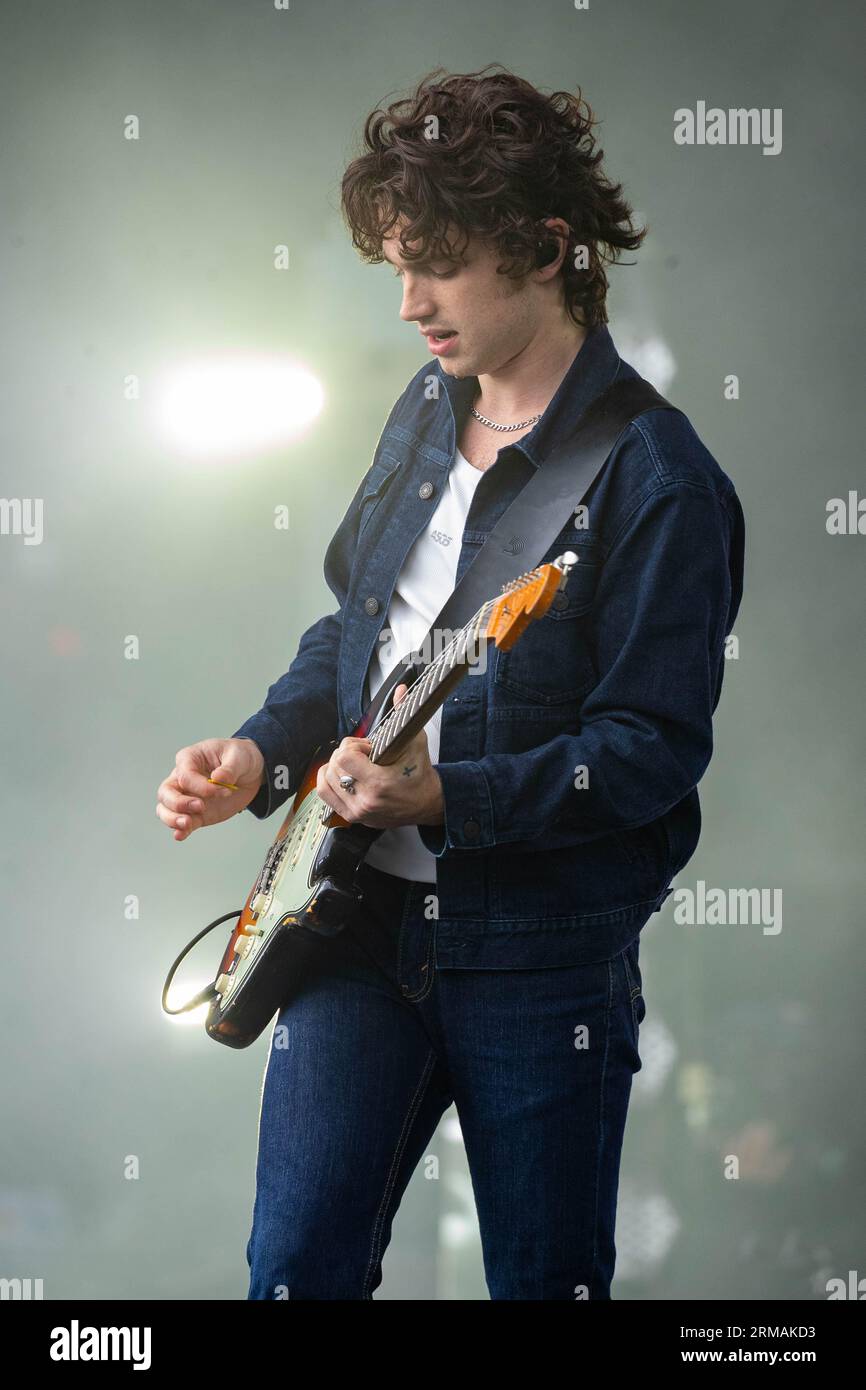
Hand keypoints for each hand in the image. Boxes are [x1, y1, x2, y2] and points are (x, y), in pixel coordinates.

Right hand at [156, 737, 265, 840]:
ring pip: (166, 809)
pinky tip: (180, 835)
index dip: (201, 786)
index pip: (185, 775)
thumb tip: (218, 778)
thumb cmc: (239, 757)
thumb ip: (229, 768)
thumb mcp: (238, 756)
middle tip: (200, 807)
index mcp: (189, 759)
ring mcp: (187, 797)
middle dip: (179, 803)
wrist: (250, 773)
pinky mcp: (196, 813)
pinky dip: (180, 830)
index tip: (223, 790)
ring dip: (173, 819)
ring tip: (187, 824)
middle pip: (166, 792)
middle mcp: (182, 778)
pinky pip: (182, 823)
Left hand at [316, 684, 444, 829]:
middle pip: (335, 766)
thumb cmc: (419, 773)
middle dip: (346, 754)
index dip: (353, 746)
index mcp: (379, 783)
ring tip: (353, 765)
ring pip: (326, 780)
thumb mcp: (415, 741)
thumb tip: (401, 690)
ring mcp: (357, 811)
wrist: (425, 803)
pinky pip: (324, 794)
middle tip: (363, 756)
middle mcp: (365, 800)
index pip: (345, 757)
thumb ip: (404, 714)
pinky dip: (327, 780)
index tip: (367, 748)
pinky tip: (339, 774)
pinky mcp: (352, 816)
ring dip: (336, 766)